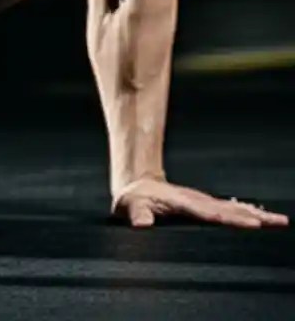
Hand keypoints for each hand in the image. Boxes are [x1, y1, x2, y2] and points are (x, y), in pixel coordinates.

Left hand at [113, 177, 288, 228]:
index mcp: (182, 203)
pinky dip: (248, 211)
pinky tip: (263, 216)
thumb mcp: (130, 205)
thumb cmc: (133, 198)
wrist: (137, 185)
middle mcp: (197, 201)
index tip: (250, 223)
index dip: (229, 218)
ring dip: (257, 214)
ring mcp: (202, 202)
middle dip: (253, 216)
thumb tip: (142, 224)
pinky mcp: (205, 205)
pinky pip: (230, 208)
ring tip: (279, 221)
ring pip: (234, 208)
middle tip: (277, 222)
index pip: (209, 213)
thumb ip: (137, 213)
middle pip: (229, 209)